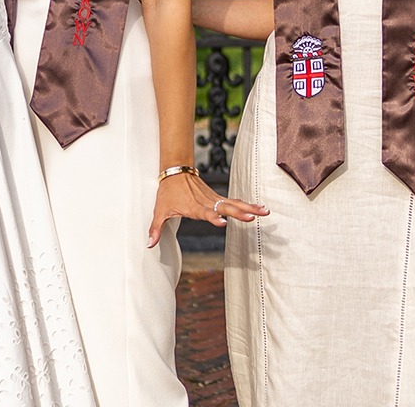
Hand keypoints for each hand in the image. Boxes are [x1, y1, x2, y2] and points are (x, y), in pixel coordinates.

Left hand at [147, 172, 267, 247]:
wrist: (175, 170)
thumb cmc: (167, 192)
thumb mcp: (159, 210)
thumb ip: (155, 228)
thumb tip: (148, 245)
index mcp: (193, 206)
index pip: (204, 212)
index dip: (213, 217)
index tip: (223, 222)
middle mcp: (206, 202)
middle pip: (225, 207)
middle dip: (239, 213)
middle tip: (253, 218)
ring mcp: (213, 198)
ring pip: (234, 203)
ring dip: (249, 208)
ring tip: (265, 212)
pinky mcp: (217, 197)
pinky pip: (234, 201)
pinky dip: (247, 204)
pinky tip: (259, 208)